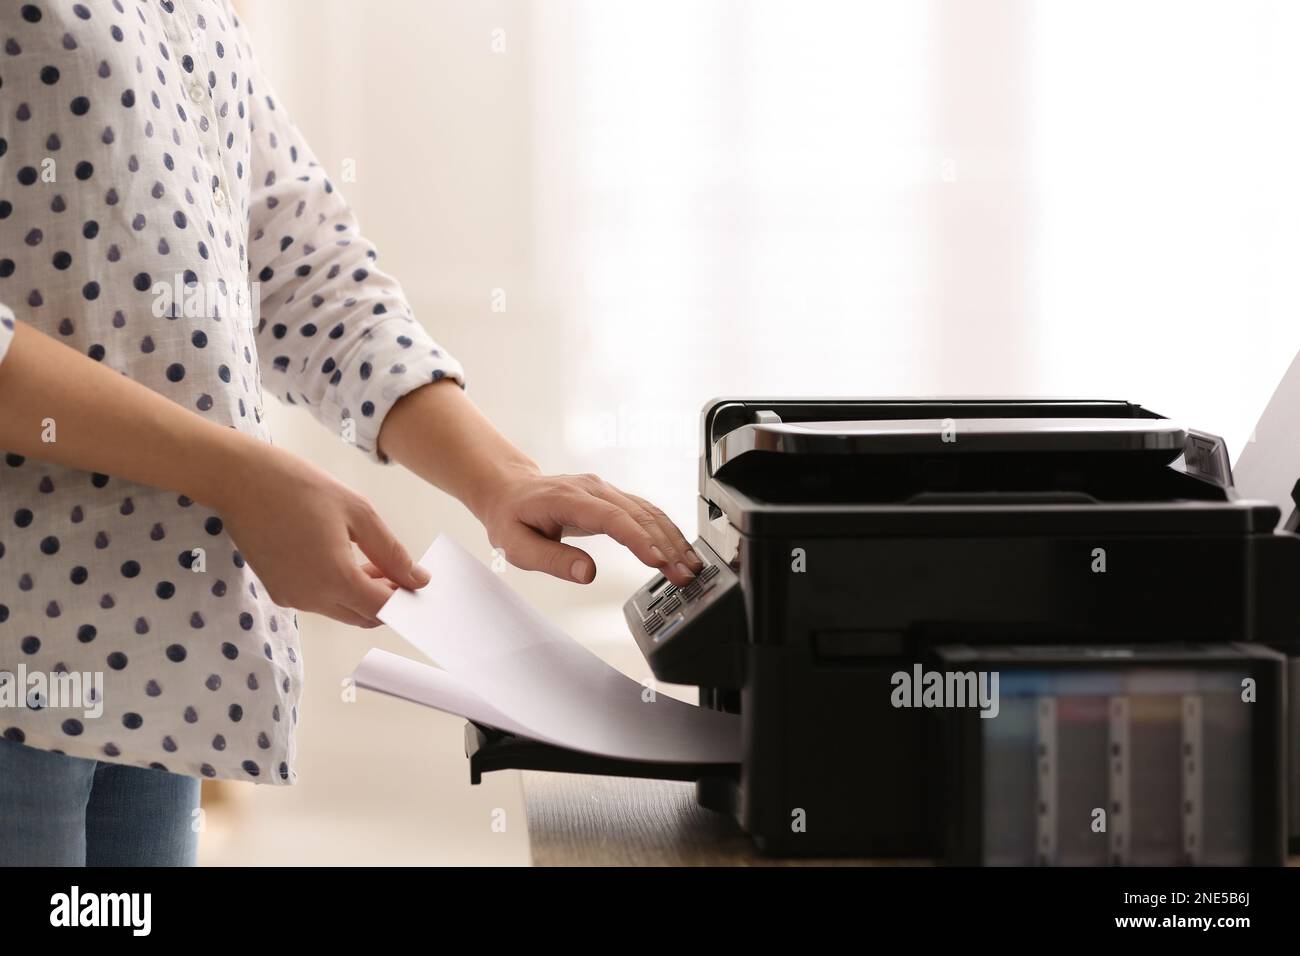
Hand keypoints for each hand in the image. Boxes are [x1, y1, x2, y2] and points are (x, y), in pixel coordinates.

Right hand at [210, 441, 428, 626]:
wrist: (239, 480)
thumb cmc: (299, 486)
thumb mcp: (358, 512)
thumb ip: (391, 551)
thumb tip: (417, 579)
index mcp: (334, 578)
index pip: (383, 608)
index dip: (406, 599)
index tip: (418, 582)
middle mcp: (311, 598)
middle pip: (363, 616)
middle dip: (387, 599)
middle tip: (401, 570)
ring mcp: (291, 598)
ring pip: (342, 610)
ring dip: (363, 594)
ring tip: (374, 560)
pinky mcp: (277, 591)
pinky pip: (319, 601)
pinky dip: (338, 590)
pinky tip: (344, 559)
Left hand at [473, 465, 703, 585]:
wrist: (509, 490)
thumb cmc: (511, 519)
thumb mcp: (517, 547)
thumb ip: (552, 561)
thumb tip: (587, 574)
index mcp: (569, 499)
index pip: (613, 518)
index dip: (639, 540)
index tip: (659, 562)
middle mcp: (593, 490)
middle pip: (639, 515)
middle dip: (667, 546)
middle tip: (685, 576)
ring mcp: (605, 490)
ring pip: (648, 512)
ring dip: (672, 539)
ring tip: (691, 567)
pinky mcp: (612, 497)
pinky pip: (645, 511)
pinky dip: (665, 531)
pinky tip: (679, 549)